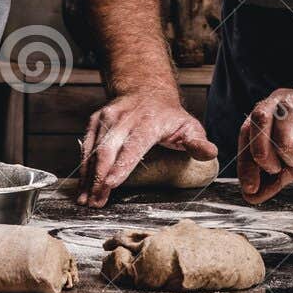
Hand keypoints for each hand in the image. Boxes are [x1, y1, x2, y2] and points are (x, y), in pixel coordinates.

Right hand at [77, 91, 217, 207]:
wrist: (146, 90)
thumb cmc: (169, 116)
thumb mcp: (189, 126)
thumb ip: (197, 143)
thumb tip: (210, 153)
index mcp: (148, 123)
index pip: (133, 147)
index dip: (121, 166)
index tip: (111, 184)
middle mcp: (124, 119)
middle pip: (108, 151)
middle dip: (99, 179)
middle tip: (95, 203)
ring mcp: (107, 118)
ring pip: (94, 150)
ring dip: (88, 177)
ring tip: (85, 200)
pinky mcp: (96, 120)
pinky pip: (86, 146)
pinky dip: (83, 167)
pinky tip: (82, 185)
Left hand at [237, 89, 292, 204]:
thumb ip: (274, 179)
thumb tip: (250, 198)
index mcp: (271, 113)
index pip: (246, 133)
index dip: (245, 163)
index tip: (250, 189)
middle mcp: (284, 101)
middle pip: (258, 118)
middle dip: (261, 150)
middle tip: (276, 170)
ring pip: (282, 118)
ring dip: (286, 148)